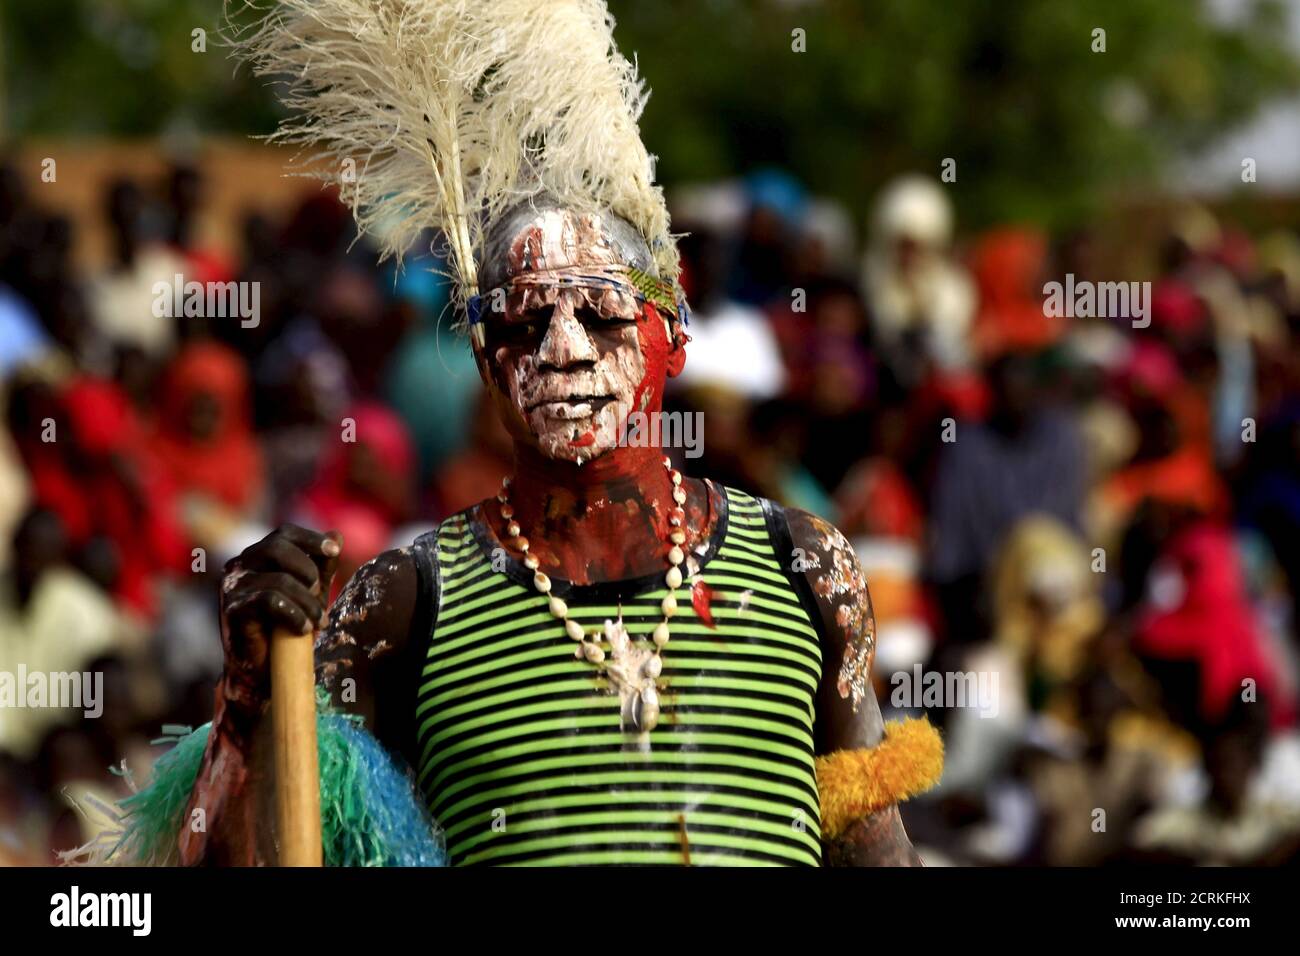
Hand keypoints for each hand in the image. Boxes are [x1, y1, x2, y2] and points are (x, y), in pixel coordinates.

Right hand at [219, 523, 340, 712]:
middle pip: (277, 547)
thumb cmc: (287, 626)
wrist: (264, 668)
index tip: (333, 551)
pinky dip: (294, 614)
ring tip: (319, 621)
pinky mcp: (232, 609)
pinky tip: (303, 629)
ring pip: (279, 579)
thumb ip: (322, 565)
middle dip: (307, 569)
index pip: (284, 533)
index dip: (311, 539)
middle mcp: (240, 565)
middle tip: (320, 593)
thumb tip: (337, 535)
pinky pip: (269, 601)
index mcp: (257, 556)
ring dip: (308, 601)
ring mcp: (233, 586)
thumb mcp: (311, 592)